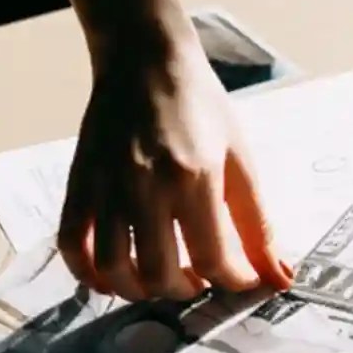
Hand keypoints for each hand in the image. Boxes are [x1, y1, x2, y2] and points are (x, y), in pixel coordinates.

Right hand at [57, 38, 293, 300]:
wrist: (144, 61)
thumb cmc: (200, 107)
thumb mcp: (240, 160)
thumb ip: (258, 224)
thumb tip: (280, 278)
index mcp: (194, 177)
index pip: (212, 258)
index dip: (231, 281)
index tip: (239, 278)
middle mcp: (145, 186)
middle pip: (159, 273)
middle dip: (184, 290)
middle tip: (197, 280)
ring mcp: (106, 187)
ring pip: (113, 268)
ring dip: (139, 290)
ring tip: (159, 281)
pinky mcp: (79, 184)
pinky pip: (72, 246)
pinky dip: (89, 274)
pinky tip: (113, 277)